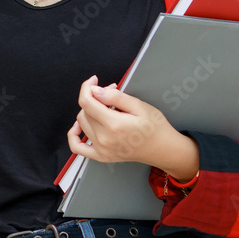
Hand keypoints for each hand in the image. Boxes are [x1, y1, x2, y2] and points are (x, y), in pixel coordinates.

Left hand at [67, 75, 198, 181]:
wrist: (164, 149)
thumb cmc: (155, 127)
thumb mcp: (139, 105)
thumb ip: (115, 97)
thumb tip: (95, 91)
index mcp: (114, 125)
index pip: (87, 102)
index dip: (87, 87)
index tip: (94, 80)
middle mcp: (105, 139)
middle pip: (84, 111)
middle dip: (94, 97)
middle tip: (110, 94)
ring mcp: (102, 150)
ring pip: (81, 123)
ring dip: (89, 111)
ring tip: (105, 107)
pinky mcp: (101, 156)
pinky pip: (77, 147)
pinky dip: (74, 135)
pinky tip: (79, 126)